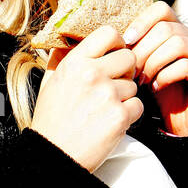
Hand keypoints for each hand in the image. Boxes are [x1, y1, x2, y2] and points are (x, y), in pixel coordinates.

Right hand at [30, 25, 143, 171]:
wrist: (53, 155)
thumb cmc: (51, 119)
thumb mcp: (49, 82)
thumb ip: (61, 57)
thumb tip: (70, 37)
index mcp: (74, 63)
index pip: (109, 33)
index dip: (117, 43)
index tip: (115, 54)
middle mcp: (91, 74)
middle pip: (129, 57)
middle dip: (125, 71)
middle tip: (113, 86)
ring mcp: (107, 95)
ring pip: (134, 85)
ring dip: (125, 97)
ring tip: (104, 109)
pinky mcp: (119, 116)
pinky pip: (138, 106)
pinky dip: (129, 115)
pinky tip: (110, 122)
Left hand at [122, 3, 187, 136]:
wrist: (178, 119)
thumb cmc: (157, 88)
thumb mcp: (141, 64)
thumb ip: (133, 47)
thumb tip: (113, 36)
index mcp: (178, 30)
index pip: (161, 9)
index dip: (142, 22)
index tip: (127, 41)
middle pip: (166, 29)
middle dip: (143, 50)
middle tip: (131, 70)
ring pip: (178, 44)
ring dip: (154, 62)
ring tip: (142, 79)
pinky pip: (186, 66)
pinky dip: (165, 76)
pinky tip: (155, 87)